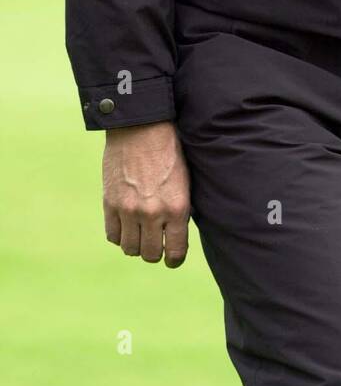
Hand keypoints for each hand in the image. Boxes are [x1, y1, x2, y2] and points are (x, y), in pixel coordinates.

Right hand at [102, 121, 191, 266]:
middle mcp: (153, 213)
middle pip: (150, 255)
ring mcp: (128, 210)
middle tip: (156, 243)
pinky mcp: (109, 203)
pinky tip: (125, 224)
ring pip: (129, 248)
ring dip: (135, 244)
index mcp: (177, 208)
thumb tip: (175, 235)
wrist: (142, 126)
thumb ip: (179, 210)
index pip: (175, 252)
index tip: (172, 257)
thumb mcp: (185, 181)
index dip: (174, 259)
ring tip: (139, 232)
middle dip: (154, 252)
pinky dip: (118, 234)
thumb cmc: (169, 150)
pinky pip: (112, 235)